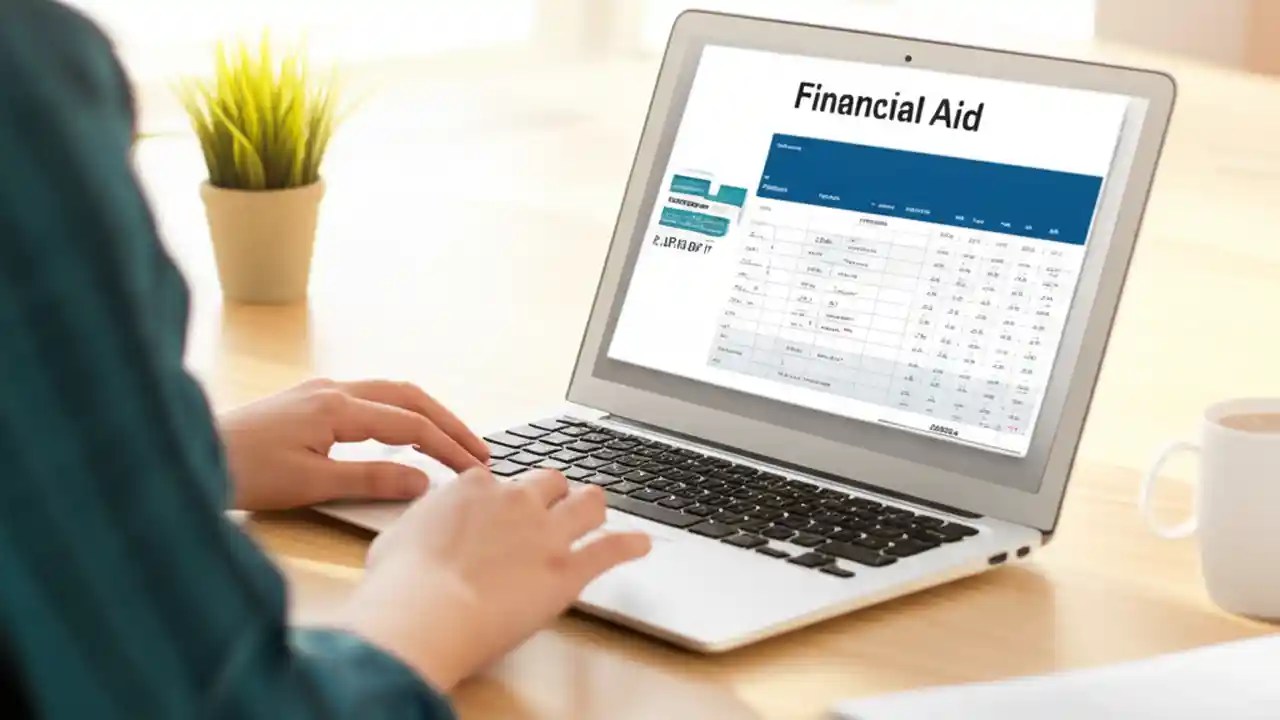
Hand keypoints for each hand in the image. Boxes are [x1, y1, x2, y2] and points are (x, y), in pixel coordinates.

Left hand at [218, 378, 488, 510]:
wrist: (186, 454)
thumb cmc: (241, 472)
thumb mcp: (311, 484)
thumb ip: (370, 480)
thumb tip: (422, 481)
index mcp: (337, 407)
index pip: (410, 425)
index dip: (447, 447)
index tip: (474, 470)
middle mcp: (332, 390)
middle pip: (408, 397)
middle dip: (448, 423)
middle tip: (478, 451)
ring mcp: (318, 391)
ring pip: (389, 393)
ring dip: (425, 414)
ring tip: (451, 440)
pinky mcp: (307, 402)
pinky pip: (368, 399)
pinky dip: (398, 413)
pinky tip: (402, 433)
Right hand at [343, 467, 651, 690]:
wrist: (425, 611)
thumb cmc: (402, 582)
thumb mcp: (396, 537)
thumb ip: (420, 524)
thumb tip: (418, 529)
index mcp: (474, 487)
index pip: (500, 479)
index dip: (504, 495)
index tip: (503, 507)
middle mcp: (516, 500)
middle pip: (550, 481)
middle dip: (553, 493)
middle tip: (552, 508)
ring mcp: (546, 533)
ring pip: (588, 502)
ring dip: (595, 506)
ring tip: (600, 511)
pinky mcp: (567, 569)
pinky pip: (611, 549)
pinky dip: (630, 546)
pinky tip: (641, 545)